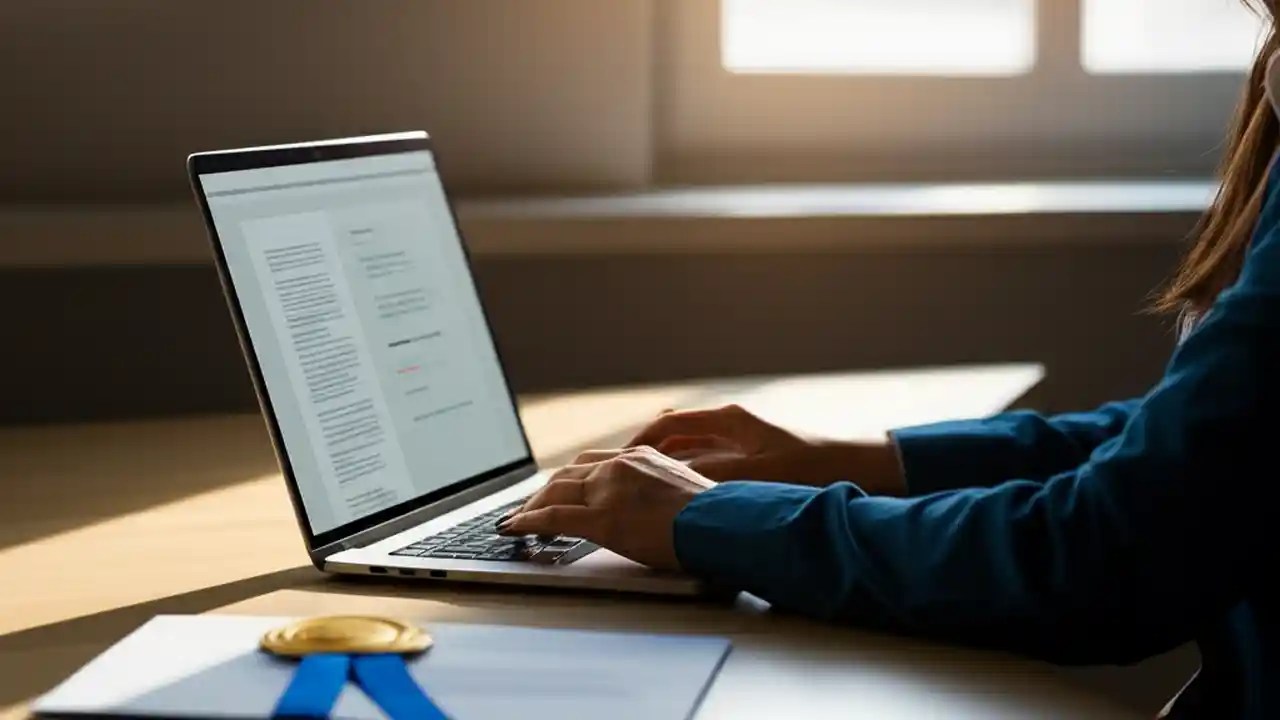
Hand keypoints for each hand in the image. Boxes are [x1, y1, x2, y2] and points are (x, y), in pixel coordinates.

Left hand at [496, 446, 711, 569]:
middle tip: (528, 505)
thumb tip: (654, 504)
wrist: (724, 525)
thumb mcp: (685, 490)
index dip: (569, 477)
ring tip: (517, 519)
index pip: (593, 463)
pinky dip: (529, 521)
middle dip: (544, 490)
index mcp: (640, 458)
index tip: (557, 487)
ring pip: (555, 492)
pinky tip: (515, 528)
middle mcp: (620, 466)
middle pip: (568, 474)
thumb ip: (661, 490)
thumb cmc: (715, 517)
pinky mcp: (602, 520)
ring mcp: (608, 491)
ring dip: (531, 506)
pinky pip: (554, 517)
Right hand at [627, 404, 905, 494]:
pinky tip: (683, 500)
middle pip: (675, 439)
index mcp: (730, 419)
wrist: (860, 469)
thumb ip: (714, 475)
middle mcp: (732, 426)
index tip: (618, 463)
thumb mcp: (759, 473)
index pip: (668, 425)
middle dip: (646, 458)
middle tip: (620, 480)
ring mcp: (742, 443)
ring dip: (667, 471)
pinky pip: (709, 468)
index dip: (639, 442)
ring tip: (643, 491)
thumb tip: (671, 479)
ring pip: (690, 455)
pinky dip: (690, 479)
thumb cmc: (815, 466)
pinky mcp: (754, 463)